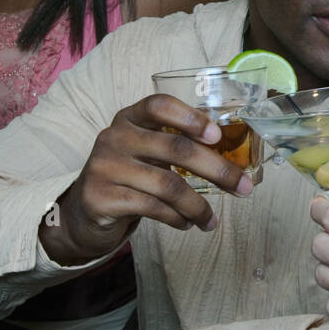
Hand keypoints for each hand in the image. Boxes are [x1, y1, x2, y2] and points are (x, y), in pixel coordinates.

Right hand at [40, 94, 254, 265]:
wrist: (84, 210)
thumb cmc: (130, 177)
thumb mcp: (148, 153)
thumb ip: (177, 147)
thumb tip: (235, 160)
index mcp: (130, 118)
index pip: (159, 105)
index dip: (190, 117)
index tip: (217, 135)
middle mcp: (115, 136)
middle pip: (175, 148)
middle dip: (217, 170)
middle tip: (244, 189)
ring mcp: (104, 166)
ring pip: (167, 184)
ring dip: (198, 205)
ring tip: (211, 220)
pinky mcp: (100, 197)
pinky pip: (151, 207)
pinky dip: (178, 218)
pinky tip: (188, 224)